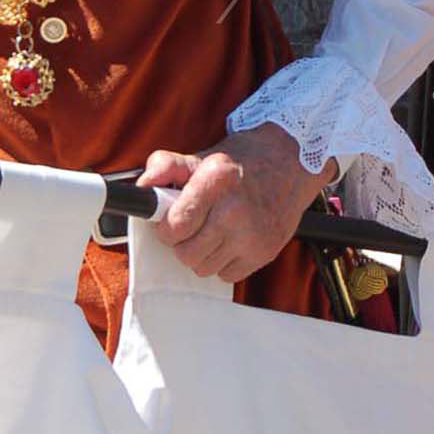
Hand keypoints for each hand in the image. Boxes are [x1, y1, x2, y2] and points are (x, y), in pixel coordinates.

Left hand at [139, 124, 335, 282]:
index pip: (175, 226)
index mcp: (215, 180)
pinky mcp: (264, 252)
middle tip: (192, 227)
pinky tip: (229, 241)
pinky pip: (226, 276)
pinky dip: (223, 263)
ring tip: (212, 232)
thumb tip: (143, 188)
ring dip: (202, 254)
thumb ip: (165, 167)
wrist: (289, 165)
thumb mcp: (201, 157)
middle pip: (186, 253)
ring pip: (203, 269)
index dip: (167, 228)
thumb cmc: (241, 163)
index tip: (171, 222)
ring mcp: (251, 235)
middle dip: (182, 243)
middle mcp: (234, 210)